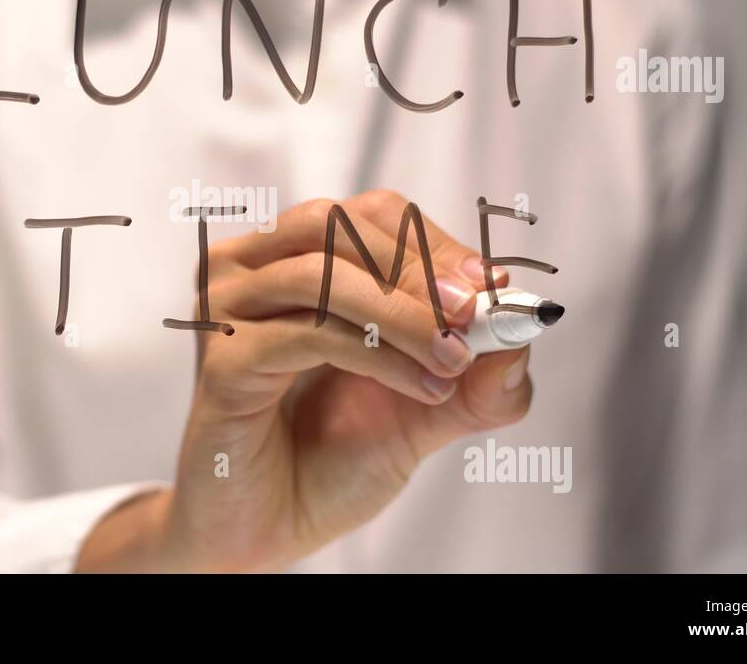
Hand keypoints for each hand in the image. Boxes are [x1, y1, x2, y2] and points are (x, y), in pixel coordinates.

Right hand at [76, 190, 533, 571]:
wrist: (269, 530)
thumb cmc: (329, 460)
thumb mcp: (422, 410)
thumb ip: (476, 376)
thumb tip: (526, 330)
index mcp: (290, 261)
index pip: (368, 218)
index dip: (433, 243)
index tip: (491, 284)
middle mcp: (248, 271)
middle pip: (339, 227)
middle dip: (420, 272)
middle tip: (477, 316)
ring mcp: (226, 312)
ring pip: (324, 275)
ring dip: (406, 316)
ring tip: (453, 361)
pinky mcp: (220, 362)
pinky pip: (309, 336)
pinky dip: (380, 357)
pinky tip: (424, 389)